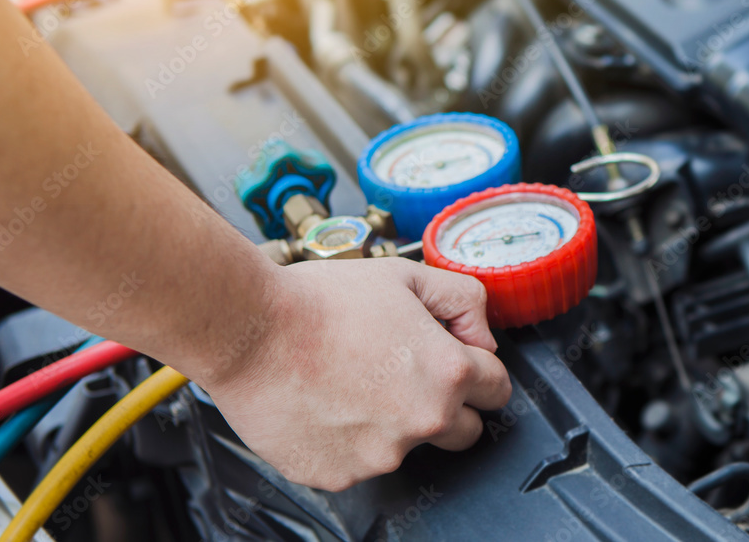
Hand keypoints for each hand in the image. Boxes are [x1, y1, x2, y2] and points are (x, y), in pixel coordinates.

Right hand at [199, 257, 511, 491]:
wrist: (250, 329)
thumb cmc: (320, 301)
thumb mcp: (406, 275)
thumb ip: (461, 300)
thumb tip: (479, 331)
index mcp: (446, 373)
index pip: (498, 389)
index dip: (480, 369)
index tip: (459, 362)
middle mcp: (422, 421)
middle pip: (466, 430)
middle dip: (449, 405)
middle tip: (409, 374)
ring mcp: (381, 455)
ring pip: (409, 446)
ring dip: (395, 421)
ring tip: (353, 380)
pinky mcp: (340, 474)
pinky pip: (360, 462)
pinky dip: (350, 439)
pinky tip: (328, 401)